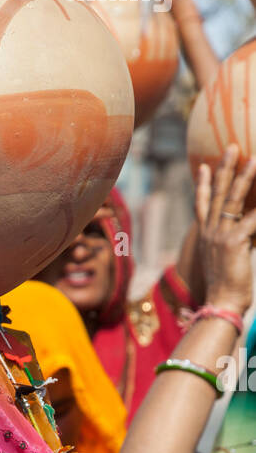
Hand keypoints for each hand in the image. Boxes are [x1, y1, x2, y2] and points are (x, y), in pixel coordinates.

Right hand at [196, 147, 255, 316]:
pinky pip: (252, 218)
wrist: (221, 305)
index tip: (205, 167)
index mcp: (206, 238)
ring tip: (254, 158)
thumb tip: (245, 237)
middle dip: (225, 169)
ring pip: (233, 199)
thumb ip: (235, 244)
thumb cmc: (224, 290)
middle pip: (217, 194)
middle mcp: (210, 233)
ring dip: (244, 177)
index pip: (202, 205)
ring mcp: (220, 236)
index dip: (204, 185)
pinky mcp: (234, 242)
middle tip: (232, 147)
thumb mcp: (226, 262)